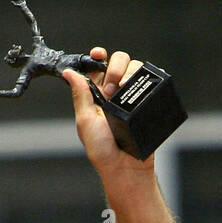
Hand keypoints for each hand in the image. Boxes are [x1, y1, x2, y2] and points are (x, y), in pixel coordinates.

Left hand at [62, 46, 154, 187]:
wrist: (126, 168)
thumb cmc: (102, 149)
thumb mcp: (85, 120)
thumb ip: (80, 94)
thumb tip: (68, 72)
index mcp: (96, 94)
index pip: (98, 66)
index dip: (98, 56)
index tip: (98, 54)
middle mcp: (115, 94)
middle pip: (119, 61)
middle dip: (115, 67)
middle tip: (111, 87)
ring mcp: (133, 99)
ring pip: (136, 69)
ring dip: (131, 72)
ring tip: (126, 91)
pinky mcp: (148, 105)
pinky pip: (152, 84)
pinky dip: (150, 79)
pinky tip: (143, 88)